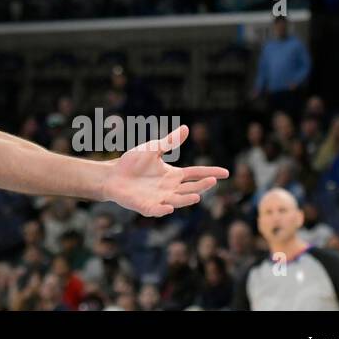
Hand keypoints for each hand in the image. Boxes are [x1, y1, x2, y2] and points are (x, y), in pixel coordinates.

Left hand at [101, 125, 228, 216]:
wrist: (113, 175)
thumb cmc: (133, 163)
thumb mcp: (153, 149)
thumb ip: (169, 142)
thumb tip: (186, 128)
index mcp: (173, 175)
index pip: (196, 174)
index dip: (210, 173)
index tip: (225, 173)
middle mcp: (170, 188)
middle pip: (191, 188)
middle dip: (202, 186)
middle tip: (212, 181)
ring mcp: (159, 198)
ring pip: (177, 201)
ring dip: (186, 199)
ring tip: (197, 196)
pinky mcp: (146, 206)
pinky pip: (156, 210)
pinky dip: (162, 210)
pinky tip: (168, 207)